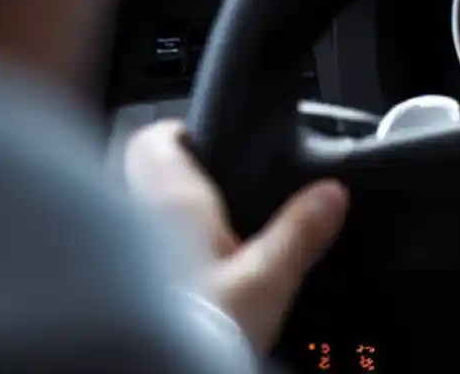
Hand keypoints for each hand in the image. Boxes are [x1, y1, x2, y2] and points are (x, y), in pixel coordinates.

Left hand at [124, 120, 348, 353]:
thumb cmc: (196, 326)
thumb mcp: (266, 280)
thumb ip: (300, 232)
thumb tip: (331, 195)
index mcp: (172, 203)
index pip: (155, 141)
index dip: (182, 134)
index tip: (210, 139)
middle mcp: (139, 222)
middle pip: (154, 181)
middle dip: (190, 185)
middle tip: (229, 196)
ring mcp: (128, 260)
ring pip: (150, 222)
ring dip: (180, 227)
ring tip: (222, 244)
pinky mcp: (129, 293)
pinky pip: (149, 263)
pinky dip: (172, 263)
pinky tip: (203, 282)